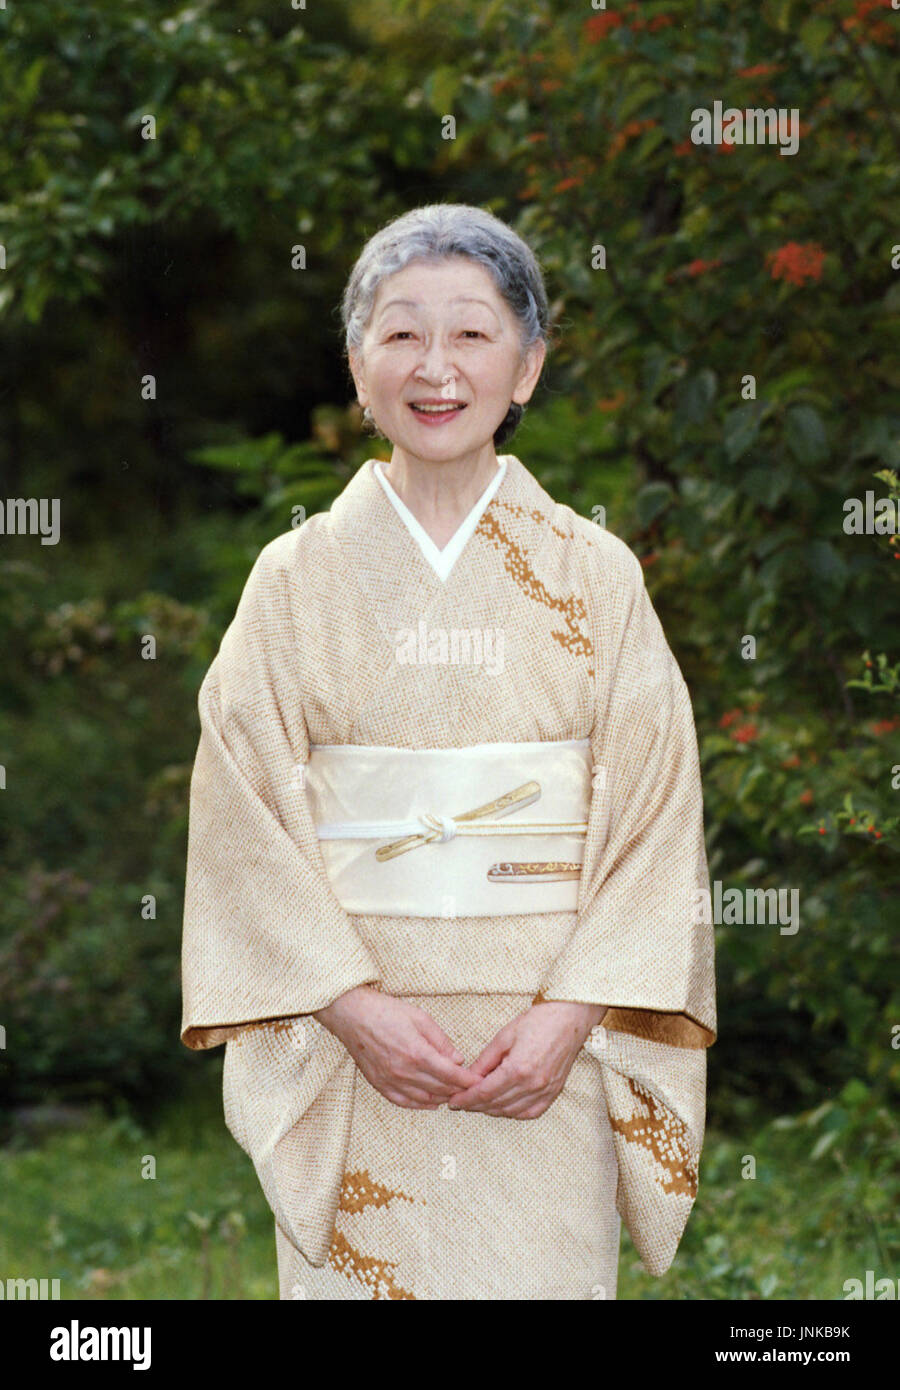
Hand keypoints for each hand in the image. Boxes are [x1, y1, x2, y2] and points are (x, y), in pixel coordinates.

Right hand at [313, 986, 483, 1109]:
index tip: (478, 1082)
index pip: (451, 1075)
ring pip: (423, 1099)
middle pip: (439, 1089)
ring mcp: (390, 1080)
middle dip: (457, 1090)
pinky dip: (420, 1105)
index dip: (467, 1080)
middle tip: (469, 1088)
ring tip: (453, 1095)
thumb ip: (441, 1041)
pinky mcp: (379, 1084)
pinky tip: (430, 1103)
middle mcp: (404, 1071)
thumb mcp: (420, 1018)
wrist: (352, 1015)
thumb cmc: (386, 1011)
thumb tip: (458, 1059)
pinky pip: (403, 1101)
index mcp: (418, 1053)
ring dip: (441, 1098)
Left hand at [445, 1000, 607, 1119]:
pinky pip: (531, 1112)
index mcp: (518, 1069)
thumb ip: (485, 1060)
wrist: (570, 1018)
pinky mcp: (554, 1092)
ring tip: (478, 1103)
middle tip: (461, 1102)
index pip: (485, 1093)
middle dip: (475, 1105)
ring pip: (511, 1111)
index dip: (466, 1099)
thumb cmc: (538, 1021)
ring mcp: (545, 1090)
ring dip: (492, 1110)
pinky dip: (514, 1112)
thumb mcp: (505, 1036)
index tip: (453, 1101)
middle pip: (496, 1104)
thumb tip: (468, 1077)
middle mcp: (532, 1084)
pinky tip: (504, 1106)